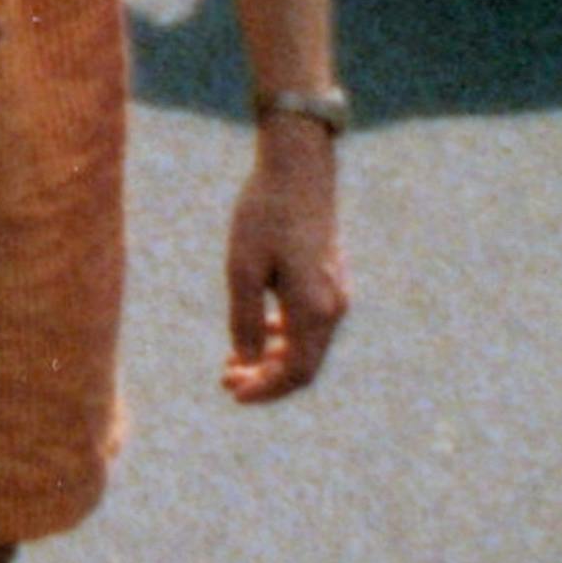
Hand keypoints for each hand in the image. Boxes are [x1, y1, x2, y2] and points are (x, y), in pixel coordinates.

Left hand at [221, 131, 350, 404]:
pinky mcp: (329, 278)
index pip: (295, 373)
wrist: (298, 169)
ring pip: (306, 345)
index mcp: (314, 310)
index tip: (232, 393)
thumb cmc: (264, 215)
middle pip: (303, 365)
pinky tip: (256, 332)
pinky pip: (309, 323)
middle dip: (265, 378)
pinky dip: (283, 336)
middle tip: (225, 379)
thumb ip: (244, 319)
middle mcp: (333, 307)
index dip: (265, 390)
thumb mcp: (242, 268)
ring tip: (232, 361)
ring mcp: (336, 293)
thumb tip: (245, 361)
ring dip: (272, 358)